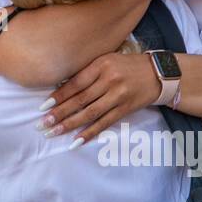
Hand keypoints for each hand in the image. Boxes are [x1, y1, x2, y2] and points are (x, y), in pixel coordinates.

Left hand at [38, 50, 162, 145]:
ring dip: (70, 125)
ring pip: (89, 113)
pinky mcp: (125, 109)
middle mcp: (109, 80)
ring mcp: (118, 96)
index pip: (75, 83)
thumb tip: (62, 89)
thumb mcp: (107, 60)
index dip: (58, 96)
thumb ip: (88, 72)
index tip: (44, 107)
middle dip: (59, 113)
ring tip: (54, 132)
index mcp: (101, 65)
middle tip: (43, 124)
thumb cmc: (128, 65)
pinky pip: (104, 123)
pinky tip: (76, 141)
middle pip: (80, 100)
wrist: (158, 74)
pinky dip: (90, 133)